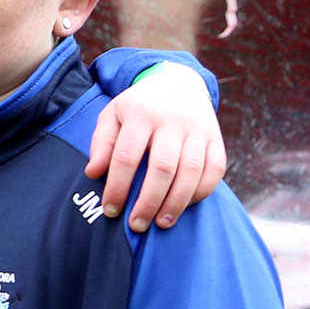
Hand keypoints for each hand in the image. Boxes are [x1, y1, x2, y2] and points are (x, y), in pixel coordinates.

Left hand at [84, 64, 225, 230]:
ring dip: (177, 202)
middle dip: (149, 201)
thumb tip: (93, 173)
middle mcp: (172, 121)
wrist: (178, 83)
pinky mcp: (217, 138)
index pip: (126, 156)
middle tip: (137, 225)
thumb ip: (101, 143)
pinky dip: (202, 191)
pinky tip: (186, 205)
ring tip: (162, 223)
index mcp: (140, 114)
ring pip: (192, 171)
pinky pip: (215, 169)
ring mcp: (198, 129)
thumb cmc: (138, 107)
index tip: (111, 210)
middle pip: (162, 167)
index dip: (117, 187)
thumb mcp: (112, 115)